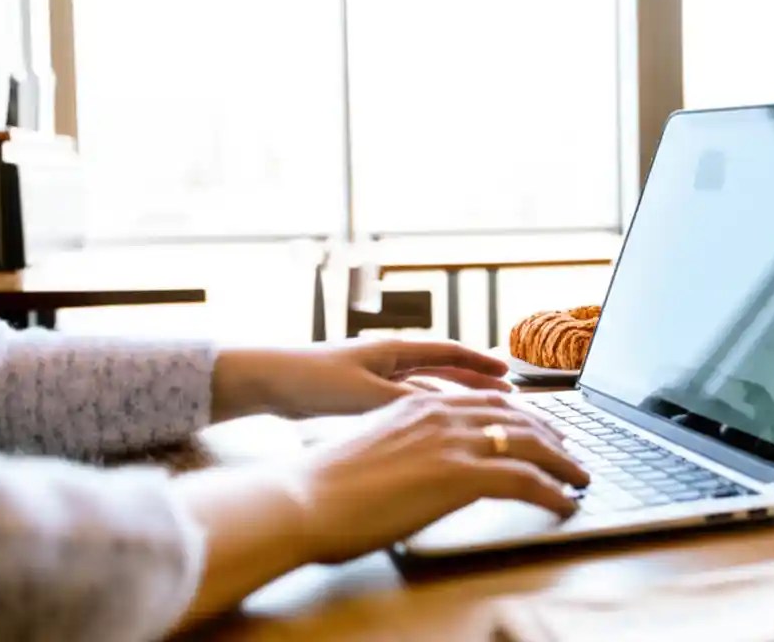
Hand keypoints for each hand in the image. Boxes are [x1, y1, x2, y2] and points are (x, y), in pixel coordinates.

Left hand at [211, 338, 512, 420]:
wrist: (266, 383)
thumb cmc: (312, 381)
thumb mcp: (367, 395)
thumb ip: (408, 404)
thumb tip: (449, 412)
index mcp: (393, 350)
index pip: (449, 352)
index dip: (480, 363)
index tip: (507, 372)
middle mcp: (387, 360)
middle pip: (442, 368)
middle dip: (474, 380)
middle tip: (505, 393)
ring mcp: (373, 377)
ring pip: (425, 386)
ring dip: (452, 396)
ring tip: (478, 409)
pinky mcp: (358, 396)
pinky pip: (405, 401)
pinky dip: (426, 409)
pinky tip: (434, 424)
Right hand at [291, 392, 588, 563]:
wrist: (303, 499)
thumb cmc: (324, 488)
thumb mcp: (374, 452)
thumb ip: (406, 449)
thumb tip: (421, 466)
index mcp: (419, 407)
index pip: (486, 403)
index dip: (523, 415)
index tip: (542, 428)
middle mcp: (441, 414)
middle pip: (517, 417)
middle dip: (552, 434)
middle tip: (571, 452)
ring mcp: (452, 441)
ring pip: (531, 443)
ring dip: (563, 463)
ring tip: (580, 479)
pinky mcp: (460, 474)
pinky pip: (525, 479)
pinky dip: (553, 491)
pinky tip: (565, 504)